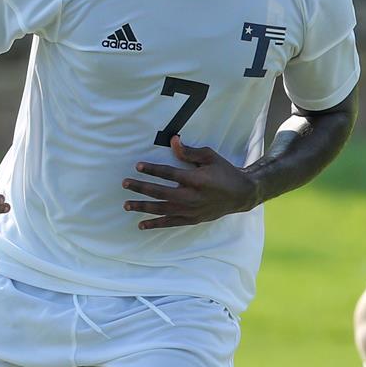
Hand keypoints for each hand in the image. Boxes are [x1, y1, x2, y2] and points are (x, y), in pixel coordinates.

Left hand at [121, 135, 259, 228]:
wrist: (240, 194)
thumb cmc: (224, 172)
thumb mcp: (210, 157)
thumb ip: (189, 152)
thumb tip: (173, 141)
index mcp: (196, 179)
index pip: (168, 174)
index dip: (152, 169)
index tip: (138, 166)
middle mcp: (191, 197)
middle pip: (160, 192)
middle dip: (140, 188)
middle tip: (125, 184)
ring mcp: (190, 211)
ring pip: (161, 210)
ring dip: (143, 207)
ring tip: (126, 205)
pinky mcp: (191, 219)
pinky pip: (170, 223)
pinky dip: (155, 224)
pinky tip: (141, 224)